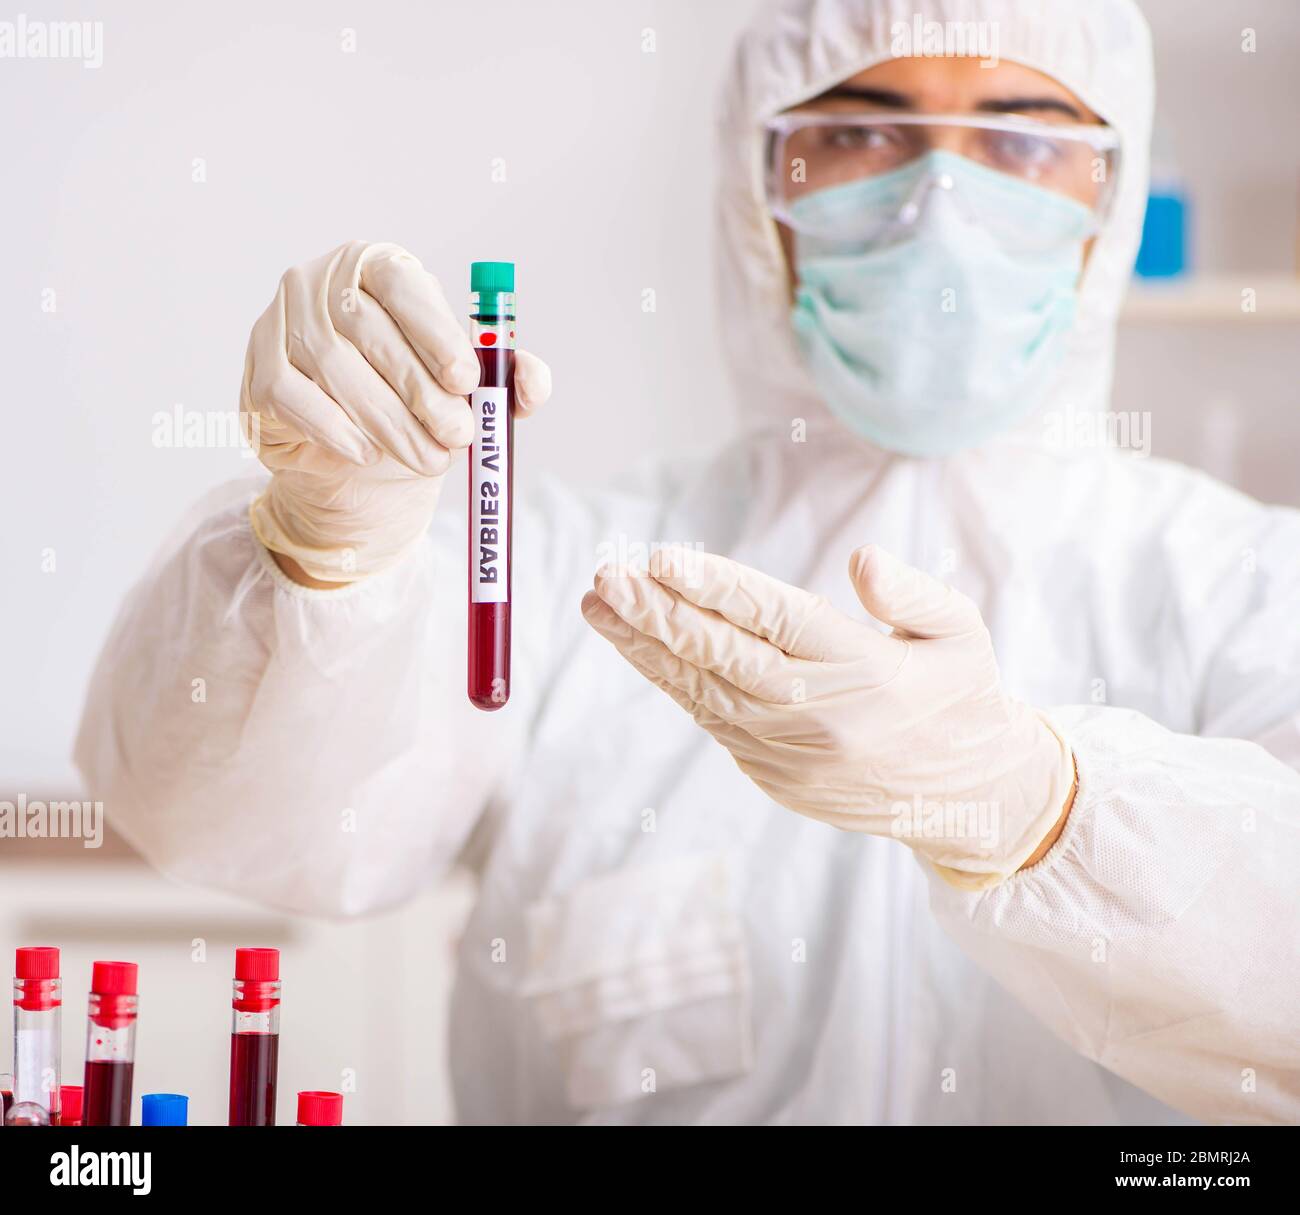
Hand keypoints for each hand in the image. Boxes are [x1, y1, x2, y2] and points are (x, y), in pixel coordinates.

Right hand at [240, 241, 550, 582]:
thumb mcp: (466, 391)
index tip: (467, 380)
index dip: (435, 330)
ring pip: (334, 369)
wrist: (352, 451)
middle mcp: (321, 282)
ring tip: (428, 459)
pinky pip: (293, 398)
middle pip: (369, 330)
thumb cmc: (413, 402)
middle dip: (420, 391)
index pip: (401, 282)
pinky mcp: (259, 370)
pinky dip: (333, 429)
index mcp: (378, 267)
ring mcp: (281, 322)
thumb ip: (505, 381)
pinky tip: (366, 452)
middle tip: (458, 435)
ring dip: (389, 422)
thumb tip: (531, 379)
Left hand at [581, 545, 1074, 889]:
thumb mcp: (962, 632)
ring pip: (703, 692)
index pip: (776, 619)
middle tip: (605, 577)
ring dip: (645, 648)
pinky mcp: (773, 777)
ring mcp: (791, 752)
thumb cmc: (958, 696)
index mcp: (865, 670)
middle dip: (656, 615)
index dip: (714, 588)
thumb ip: (912, 593)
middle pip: (722, 657)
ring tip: (598, 607)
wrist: (966, 798)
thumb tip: (861, 558)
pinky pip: (712, 721)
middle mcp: (820, 714)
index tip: (660, 558)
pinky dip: (672, 683)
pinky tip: (638, 647)